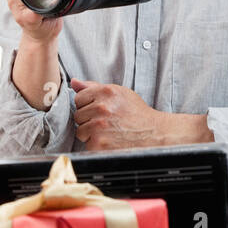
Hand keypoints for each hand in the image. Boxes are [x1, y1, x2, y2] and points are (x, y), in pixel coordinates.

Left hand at [71, 80, 213, 150]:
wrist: (153, 134)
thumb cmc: (137, 114)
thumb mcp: (119, 94)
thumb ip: (94, 87)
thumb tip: (73, 82)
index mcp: (106, 92)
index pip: (79, 97)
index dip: (88, 105)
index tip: (100, 110)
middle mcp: (102, 107)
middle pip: (78, 115)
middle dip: (89, 119)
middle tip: (107, 122)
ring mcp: (99, 126)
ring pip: (80, 130)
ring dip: (91, 133)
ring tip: (108, 132)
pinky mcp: (99, 143)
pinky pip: (86, 143)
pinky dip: (96, 145)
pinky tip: (109, 141)